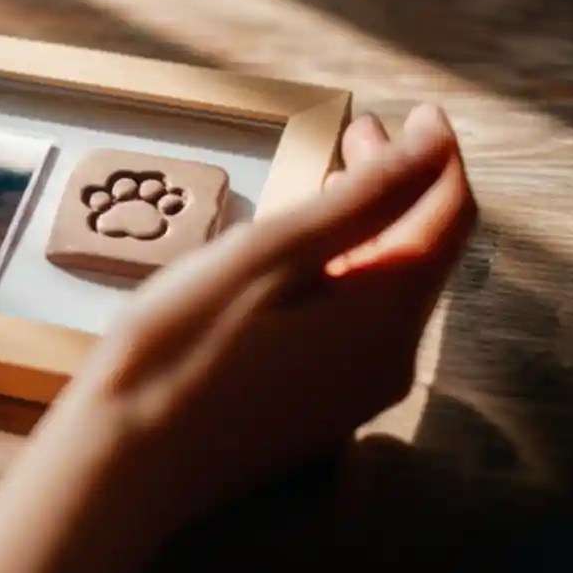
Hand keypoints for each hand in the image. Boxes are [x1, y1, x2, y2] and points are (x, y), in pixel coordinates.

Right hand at [0, 105, 476, 572]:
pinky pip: (357, 326)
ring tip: (330, 180)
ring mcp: (354, 393)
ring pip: (386, 291)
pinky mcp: (319, 409)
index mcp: (385, 316)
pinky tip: (303, 256)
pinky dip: (345, 274)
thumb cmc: (180, 347)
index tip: (420, 112)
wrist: (125, 460)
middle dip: (399, 187)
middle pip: (419, 255)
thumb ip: (362, 199)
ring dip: (369, 229)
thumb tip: (436, 144)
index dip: (438, 159)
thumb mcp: (269, 255)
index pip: (447, 220)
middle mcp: (389, 361)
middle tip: (359, 132)